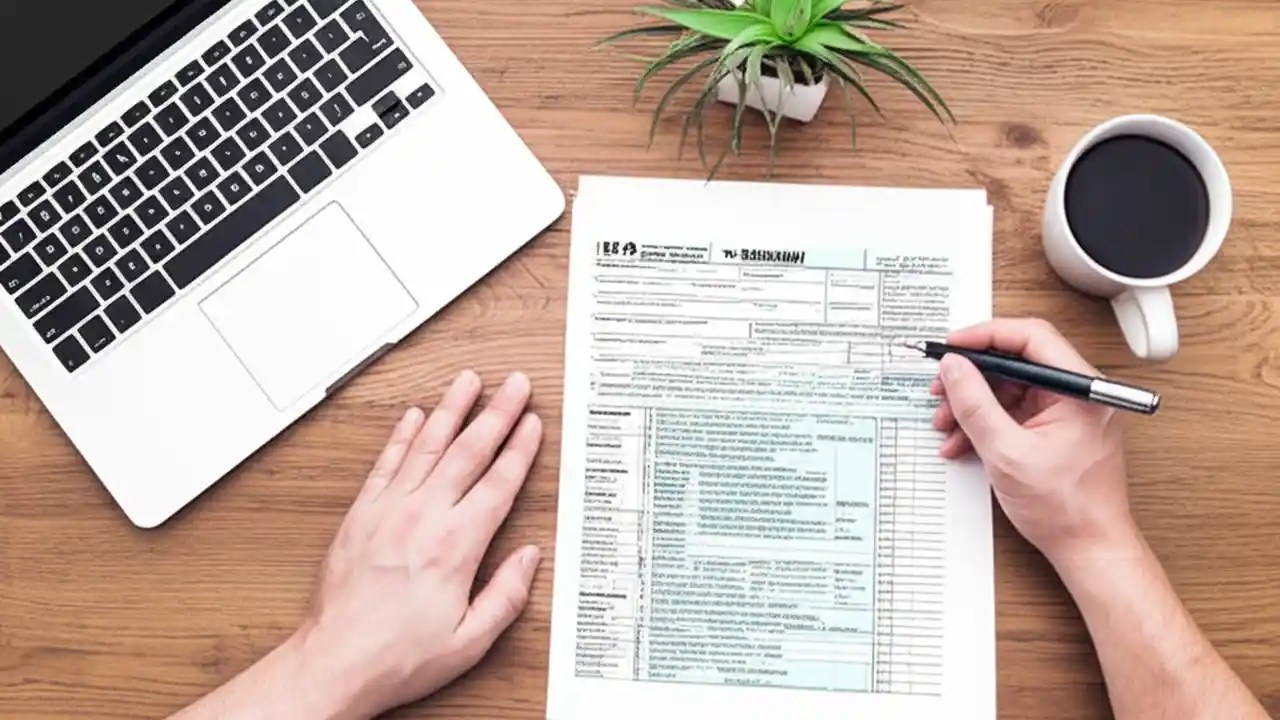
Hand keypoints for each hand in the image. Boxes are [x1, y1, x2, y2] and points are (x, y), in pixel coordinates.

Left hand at [292, 371, 542, 718]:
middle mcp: (423, 517)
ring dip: (451, 409)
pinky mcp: (361, 514)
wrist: (336, 662)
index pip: (499, 482)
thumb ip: (506, 595)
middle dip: (497, 413)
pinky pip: (386, 463)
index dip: (520, 448)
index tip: (533, 423)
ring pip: (427, 445)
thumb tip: (528, 558)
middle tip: (515, 385)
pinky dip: (403, 435)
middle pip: (469, 451)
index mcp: (457, 545)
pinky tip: (415, 416)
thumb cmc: (398, 656)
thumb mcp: (470, 640)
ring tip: (468, 382)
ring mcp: (389, 511)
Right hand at [930, 319, 1134, 561]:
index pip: (1030, 337)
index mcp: (1079, 390)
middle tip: (941, 388)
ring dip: (973, 404)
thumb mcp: (1007, 452)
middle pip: (1016, 362)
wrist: (1090, 549)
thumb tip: (954, 367)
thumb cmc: (1066, 508)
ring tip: (946, 423)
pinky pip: (1014, 413)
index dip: (984, 336)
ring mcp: (1067, 413)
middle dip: (972, 377)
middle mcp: (1078, 394)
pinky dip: (986, 423)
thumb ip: (976, 405)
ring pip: (1010, 389)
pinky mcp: (1056, 431)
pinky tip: (962, 441)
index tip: (952, 347)